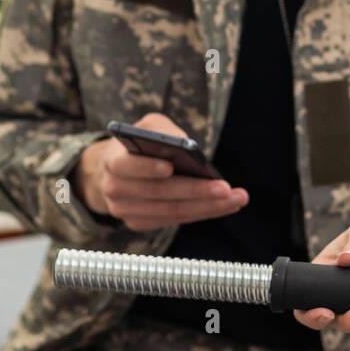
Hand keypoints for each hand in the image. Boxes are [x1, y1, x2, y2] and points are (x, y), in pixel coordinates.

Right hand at [75, 112, 247, 230]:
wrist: (118, 172)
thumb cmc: (141, 145)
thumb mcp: (149, 127)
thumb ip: (164, 130)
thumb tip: (187, 146)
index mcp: (113, 160)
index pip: (127, 165)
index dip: (147, 167)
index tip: (169, 167)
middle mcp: (115, 189)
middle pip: (159, 192)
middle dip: (195, 191)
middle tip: (225, 189)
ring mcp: (125, 210)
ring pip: (171, 211)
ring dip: (207, 206)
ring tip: (236, 199)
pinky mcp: (139, 223)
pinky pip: (174, 220)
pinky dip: (201, 213)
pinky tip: (225, 205)